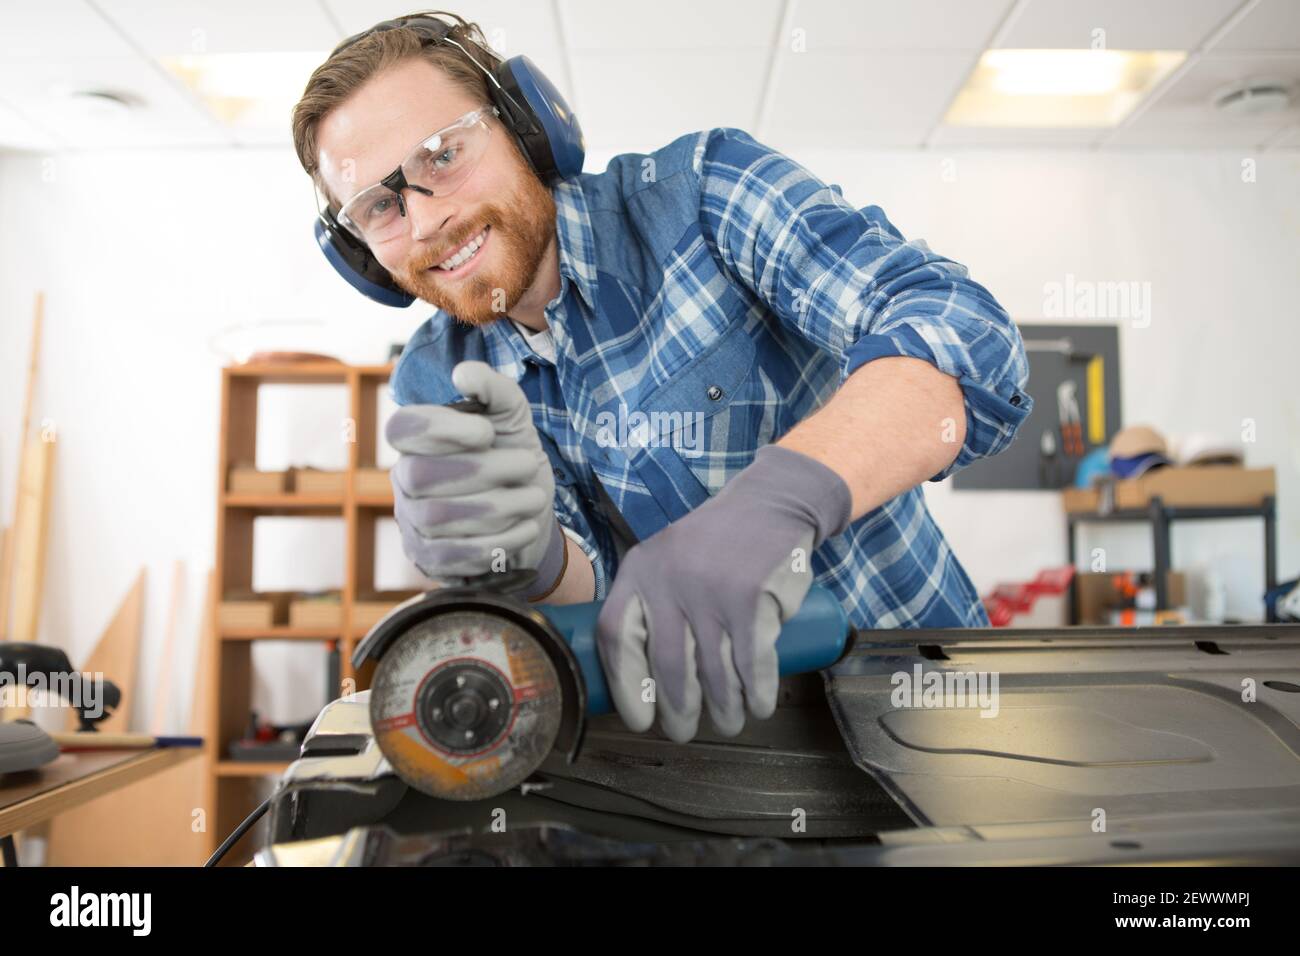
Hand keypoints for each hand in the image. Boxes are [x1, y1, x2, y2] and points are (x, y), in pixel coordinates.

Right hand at [386, 361, 564, 595]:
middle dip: (483, 470)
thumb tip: (464, 373)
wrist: (530, 518)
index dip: (440, 428)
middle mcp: (405, 480)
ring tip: (533, 497)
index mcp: (418, 441)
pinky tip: (525, 526)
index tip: (486, 432)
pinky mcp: (430, 560)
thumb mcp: (514, 421)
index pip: (402, 428)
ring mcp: (413, 523)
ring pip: (439, 517)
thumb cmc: (514, 461)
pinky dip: (497, 540)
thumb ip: (495, 390)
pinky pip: (453, 554)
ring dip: (498, 506)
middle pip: (422, 475)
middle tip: (526, 464)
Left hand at [595, 444, 850, 741]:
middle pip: (667, 665)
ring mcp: (712, 591)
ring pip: (713, 672)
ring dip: (722, 709)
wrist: (771, 503)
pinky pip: (752, 662)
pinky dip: (757, 693)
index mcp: (640, 572)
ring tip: (727, 723)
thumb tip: (641, 677)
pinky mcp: (753, 599)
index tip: (640, 719)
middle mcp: (670, 581)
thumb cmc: (715, 543)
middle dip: (678, 710)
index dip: (626, 686)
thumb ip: (650, 603)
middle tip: (684, 731)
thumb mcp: (668, 559)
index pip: (617, 636)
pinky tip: (759, 706)